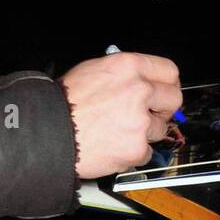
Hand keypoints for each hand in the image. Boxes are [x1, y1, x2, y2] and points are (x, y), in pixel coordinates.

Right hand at [59, 52, 181, 179]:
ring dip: (144, 132)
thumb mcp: (90, 71)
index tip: (164, 91)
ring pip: (160, 129)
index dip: (167, 83)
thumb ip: (121, 75)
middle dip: (163, 108)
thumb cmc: (61, 103)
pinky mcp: (136, 148)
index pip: (169, 71)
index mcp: (128, 67)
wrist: (46, 133)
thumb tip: (136, 80)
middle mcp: (138, 91)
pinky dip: (132, 153)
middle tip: (149, 114)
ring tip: (117, 132)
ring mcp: (139, 121)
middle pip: (174, 99)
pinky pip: (145, 153)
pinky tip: (112, 146)